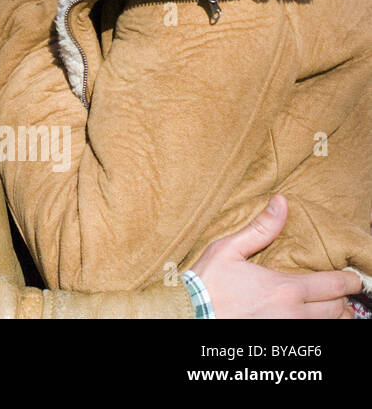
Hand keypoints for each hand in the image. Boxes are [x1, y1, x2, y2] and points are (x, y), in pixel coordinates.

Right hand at [191, 195, 360, 317]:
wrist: (191, 313)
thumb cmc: (207, 282)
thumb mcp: (229, 249)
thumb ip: (261, 228)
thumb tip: (282, 202)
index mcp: (285, 288)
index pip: (335, 286)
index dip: (350, 280)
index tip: (352, 276)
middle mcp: (293, 313)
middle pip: (337, 308)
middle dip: (342, 297)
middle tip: (338, 288)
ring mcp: (288, 330)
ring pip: (328, 325)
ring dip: (333, 314)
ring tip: (330, 304)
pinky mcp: (280, 340)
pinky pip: (312, 334)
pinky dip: (318, 324)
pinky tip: (311, 317)